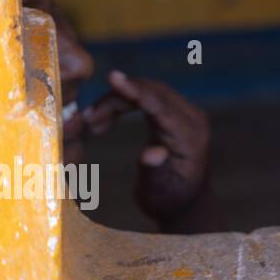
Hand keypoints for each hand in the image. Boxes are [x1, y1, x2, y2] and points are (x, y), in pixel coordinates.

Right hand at [83, 70, 209, 222]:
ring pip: (148, 92)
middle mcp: (191, 118)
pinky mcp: (173, 115)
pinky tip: (104, 119)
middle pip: (153, 92)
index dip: (136, 90)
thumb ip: (156, 172)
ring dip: (118, 100)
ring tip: (93, 122)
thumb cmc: (170, 199)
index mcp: (190, 135)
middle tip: (88, 117)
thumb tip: (152, 153)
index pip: (161, 104)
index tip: (113, 77)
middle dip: (118, 97)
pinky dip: (124, 103)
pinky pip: (147, 98)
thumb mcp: (161, 191)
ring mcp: (184, 114)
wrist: (185, 202)